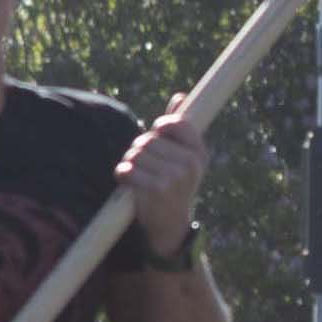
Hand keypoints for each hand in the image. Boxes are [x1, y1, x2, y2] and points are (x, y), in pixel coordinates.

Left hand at [120, 106, 208, 252]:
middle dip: (138, 149)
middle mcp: (191, 164)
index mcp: (199, 153)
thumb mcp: (183, 157)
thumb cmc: (174, 184)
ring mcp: (175, 178)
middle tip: (144, 165)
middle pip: (148, 139)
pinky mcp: (156, 190)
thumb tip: (179, 96)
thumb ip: (180, 128)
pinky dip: (122, 175)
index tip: (157, 136)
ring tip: (138, 176)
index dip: (159, 127)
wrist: (170, 225)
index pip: (175, 123)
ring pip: (135, 154)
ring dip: (128, 163)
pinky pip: (127, 170)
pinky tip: (130, 184)